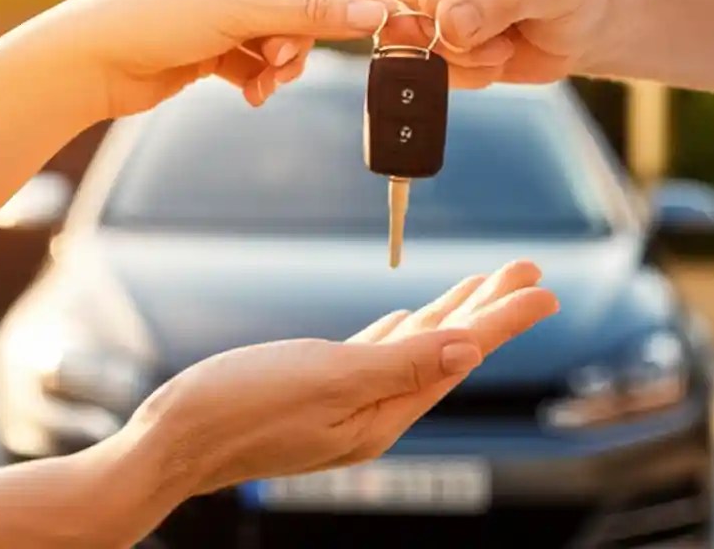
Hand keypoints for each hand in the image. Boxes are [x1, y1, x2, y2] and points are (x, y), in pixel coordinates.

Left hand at [52, 0, 391, 115]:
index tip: (389, 27)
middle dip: (302, 40)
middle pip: (307, 4)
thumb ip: (313, 13)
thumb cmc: (156, 16)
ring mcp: (228, 4)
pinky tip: (248, 93)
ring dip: (281, 64)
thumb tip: (375, 12)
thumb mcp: (243, 11)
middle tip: (284, 64)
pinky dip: (260, 78)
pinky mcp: (217, 41)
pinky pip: (261, 59)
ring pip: (287, 37)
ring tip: (261, 80)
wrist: (90, 61)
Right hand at [121, 261, 555, 495]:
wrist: (170, 443)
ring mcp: (346, 402)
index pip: (461, 355)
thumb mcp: (327, 379)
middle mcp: (374, 412)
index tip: (543, 288)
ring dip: (452, 313)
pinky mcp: (316, 390)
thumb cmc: (240, 409)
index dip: (504, 319)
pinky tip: (407, 318)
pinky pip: (377, 354)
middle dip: (489, 308)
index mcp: (384, 413)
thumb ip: (400, 364)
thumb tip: (468, 347)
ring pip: (415, 348)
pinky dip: (401, 331)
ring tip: (484, 284)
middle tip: (527, 270)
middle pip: (448, 349)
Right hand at [387, 0, 612, 87]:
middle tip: (498, 47)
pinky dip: (449, 71)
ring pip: (403, 27)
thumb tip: (449, 22)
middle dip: (447, 35)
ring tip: (498, 52)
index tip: (473, 31)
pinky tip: (487, 63)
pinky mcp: (421, 15)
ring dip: (451, 57)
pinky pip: (412, 53)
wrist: (581, 27)